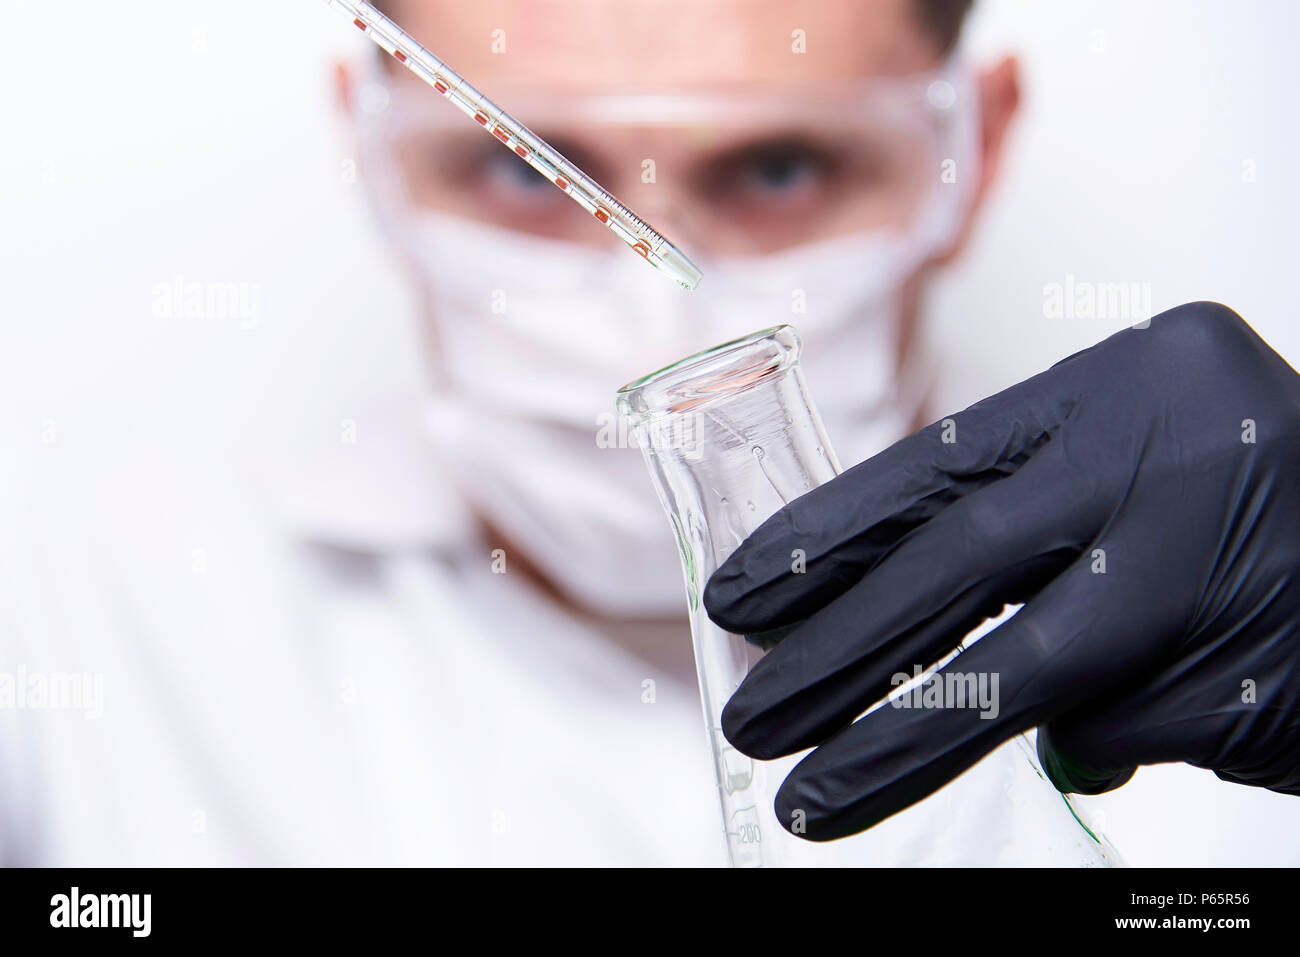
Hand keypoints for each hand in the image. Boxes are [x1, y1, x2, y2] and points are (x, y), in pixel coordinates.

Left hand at [703, 302, 1299, 840]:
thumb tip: (888, 631)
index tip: (735, 593)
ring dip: (901, 747)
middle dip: (835, 653)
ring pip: (1015, 681)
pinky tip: (1128, 713)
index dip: (823, 537)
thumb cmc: (1255, 499)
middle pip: (952, 569)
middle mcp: (1168, 466)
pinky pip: (1117, 731)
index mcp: (1127, 384)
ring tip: (808, 799)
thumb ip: (1031, 522)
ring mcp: (1213, 581)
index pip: (934, 463)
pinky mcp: (1246, 690)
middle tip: (749, 714)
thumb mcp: (1145, 463)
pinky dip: (1094, 734)